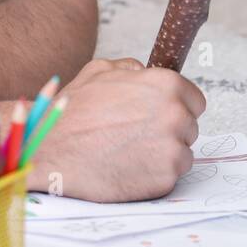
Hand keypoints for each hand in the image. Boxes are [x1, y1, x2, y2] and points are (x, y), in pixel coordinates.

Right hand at [24, 58, 204, 201]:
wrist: (51, 150)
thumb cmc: (72, 112)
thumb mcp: (99, 71)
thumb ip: (131, 68)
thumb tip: (144, 71)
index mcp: (166, 85)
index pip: (195, 101)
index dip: (176, 108)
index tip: (159, 117)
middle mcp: (175, 115)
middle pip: (189, 127)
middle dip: (168, 132)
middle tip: (136, 136)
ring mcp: (172, 148)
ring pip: (183, 153)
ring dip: (163, 155)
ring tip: (129, 152)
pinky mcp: (165, 178)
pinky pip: (170, 175)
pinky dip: (153, 175)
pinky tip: (128, 167)